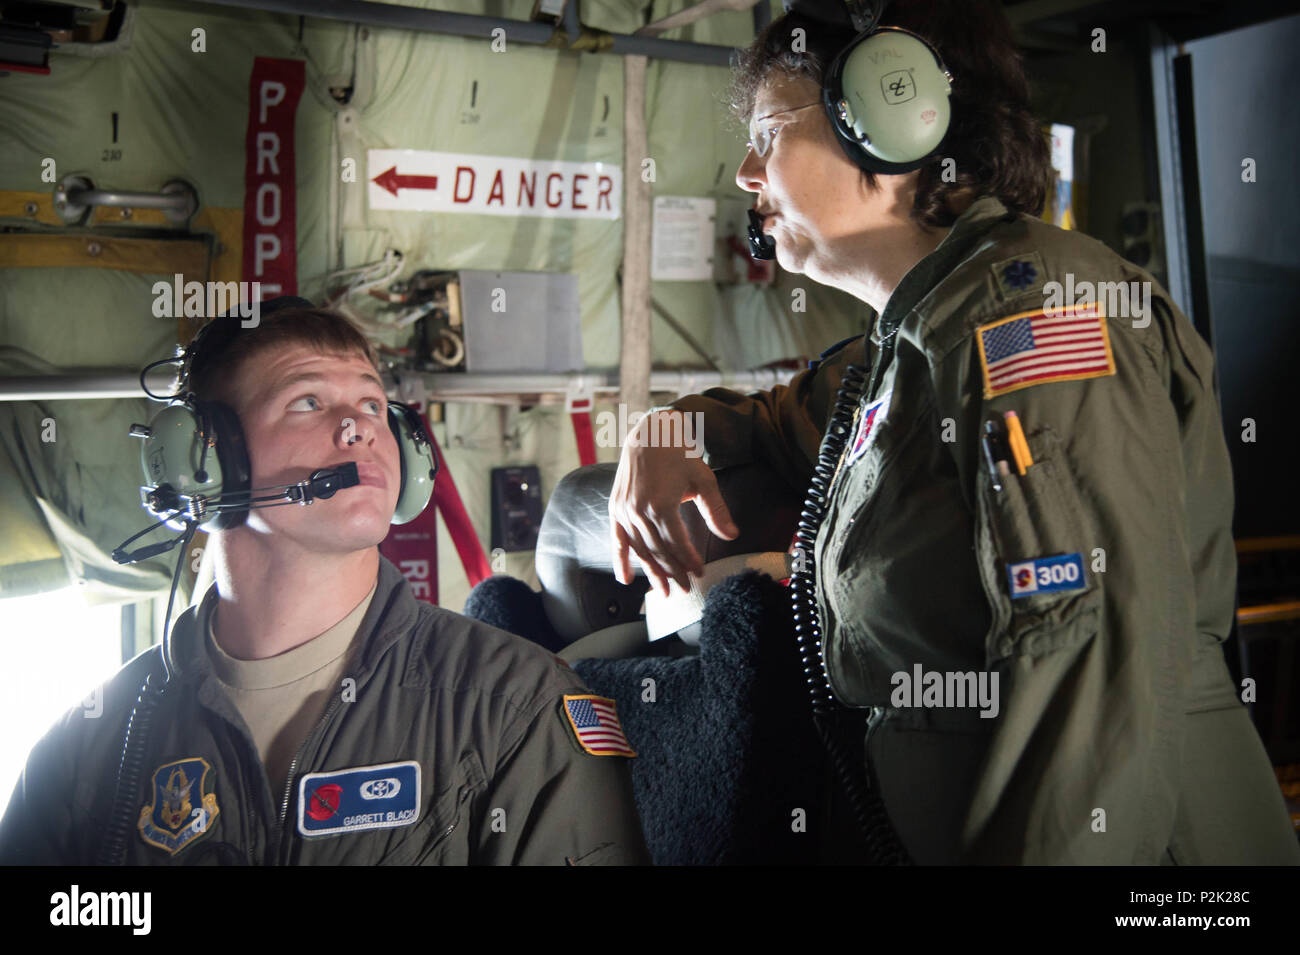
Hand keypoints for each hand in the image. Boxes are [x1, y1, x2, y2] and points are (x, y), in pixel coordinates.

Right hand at [608, 410, 739, 595]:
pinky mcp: (616, 508)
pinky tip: (626, 580)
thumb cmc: (681, 455)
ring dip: (652, 572)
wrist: (650, 434)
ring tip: (663, 592)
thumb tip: (732, 535)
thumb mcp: (704, 479)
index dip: (689, 561)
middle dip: (673, 572)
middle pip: (658, 552)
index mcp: (662, 506)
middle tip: (685, 589)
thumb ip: (716, 510)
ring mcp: (624, 511)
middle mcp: (639, 511)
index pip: (677, 544)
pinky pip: (617, 540)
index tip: (699, 573)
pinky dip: (620, 561)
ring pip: (640, 550)